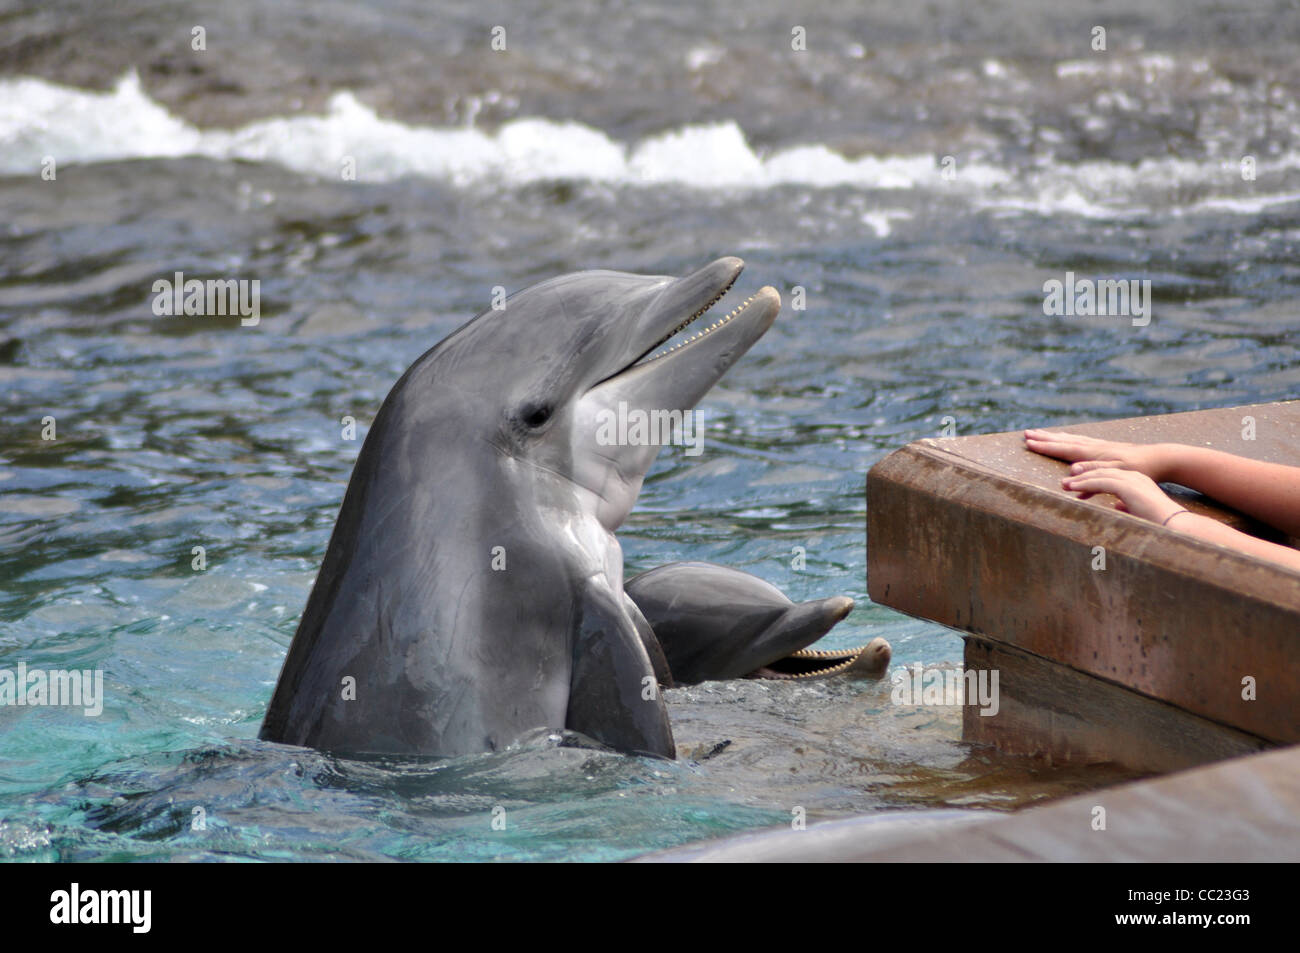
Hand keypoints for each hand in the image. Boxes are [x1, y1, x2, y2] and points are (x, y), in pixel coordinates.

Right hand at [1024, 429, 1169, 480]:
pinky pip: (1081, 441)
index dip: (1045, 446)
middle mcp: (1095, 447)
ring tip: (1041, 433)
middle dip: (1045, 438)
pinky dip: (1069, 439)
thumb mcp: (1118, 473)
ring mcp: (1101, 446)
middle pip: (1064, 440)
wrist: (1161, 459)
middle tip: (1026, 433)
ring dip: (1055, 436)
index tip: (1028, 442)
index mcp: (1094, 454)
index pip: (1064, 449)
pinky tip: (1068, 439)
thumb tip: (1072, 470)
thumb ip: (1095, 471)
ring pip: (1072, 439)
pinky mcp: (1107, 447)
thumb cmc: (1141, 469)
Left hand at [1061, 467, 1183, 523]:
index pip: (1110, 477)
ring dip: (1080, 480)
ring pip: (1100, 475)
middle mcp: (1135, 477)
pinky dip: (1086, 484)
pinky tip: (1074, 488)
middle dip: (1083, 476)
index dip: (1092, 480)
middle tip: (1066, 483)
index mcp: (1138, 482)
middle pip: (1103, 471)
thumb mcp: (1138, 512)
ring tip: (1065, 486)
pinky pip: (1102, 482)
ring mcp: (1132, 480)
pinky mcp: (1128, 486)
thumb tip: (1117, 507)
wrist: (1174, 525)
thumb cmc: (1159, 523)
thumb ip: (1127, 507)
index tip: (1077, 487)